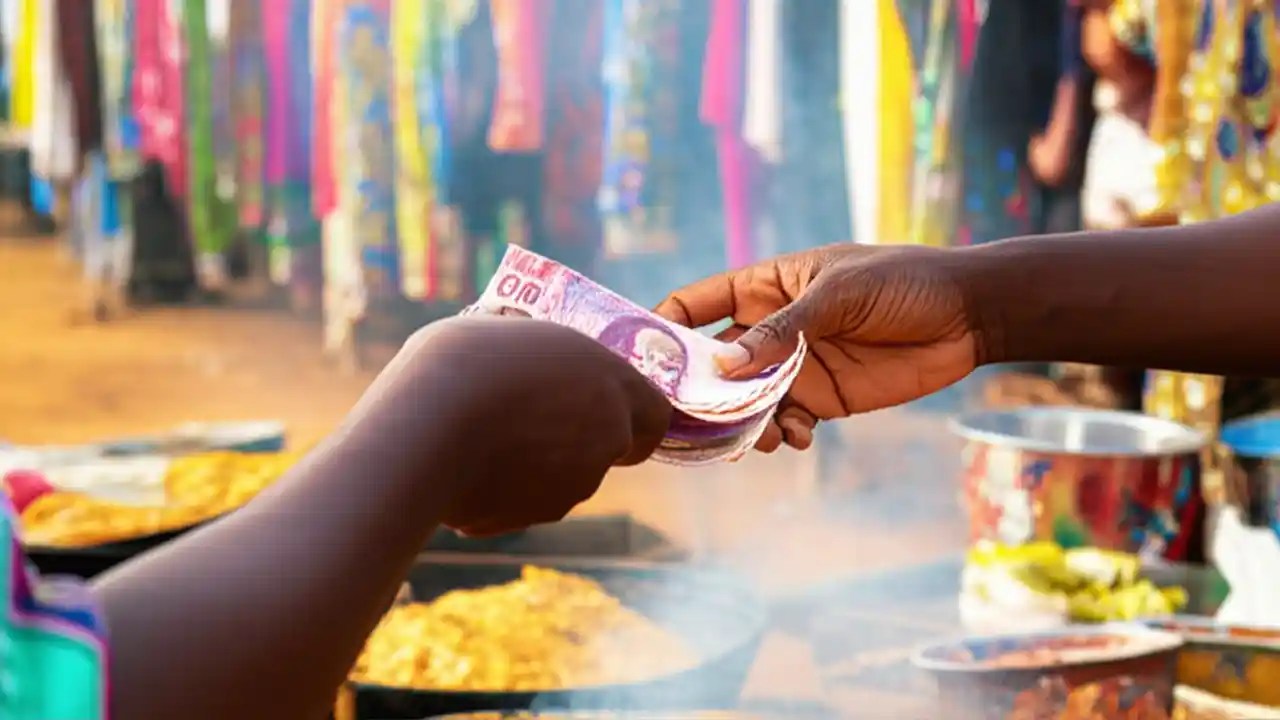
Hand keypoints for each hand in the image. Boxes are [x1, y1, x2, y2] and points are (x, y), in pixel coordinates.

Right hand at [353, 316, 670, 535]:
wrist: (423, 429)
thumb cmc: (462, 362)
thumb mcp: (504, 331)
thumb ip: (532, 351)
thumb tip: (517, 343)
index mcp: (611, 382)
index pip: (654, 416)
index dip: (632, 416)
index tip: (602, 410)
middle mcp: (605, 438)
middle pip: (607, 448)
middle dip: (577, 439)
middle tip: (531, 420)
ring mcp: (572, 486)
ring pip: (565, 478)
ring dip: (537, 465)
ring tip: (483, 437)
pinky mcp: (533, 519)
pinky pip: (522, 502)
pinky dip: (504, 491)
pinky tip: (464, 468)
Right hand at [655, 244, 980, 449]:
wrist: (967, 315)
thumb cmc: (902, 282)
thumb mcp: (840, 293)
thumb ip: (785, 328)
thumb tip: (727, 364)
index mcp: (765, 287)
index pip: (697, 304)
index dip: (664, 327)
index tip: (642, 358)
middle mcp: (769, 329)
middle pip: (713, 362)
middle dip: (700, 391)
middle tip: (688, 420)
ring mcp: (793, 366)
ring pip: (744, 401)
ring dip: (741, 421)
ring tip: (757, 435)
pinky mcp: (822, 398)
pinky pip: (783, 422)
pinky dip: (779, 435)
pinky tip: (796, 438)